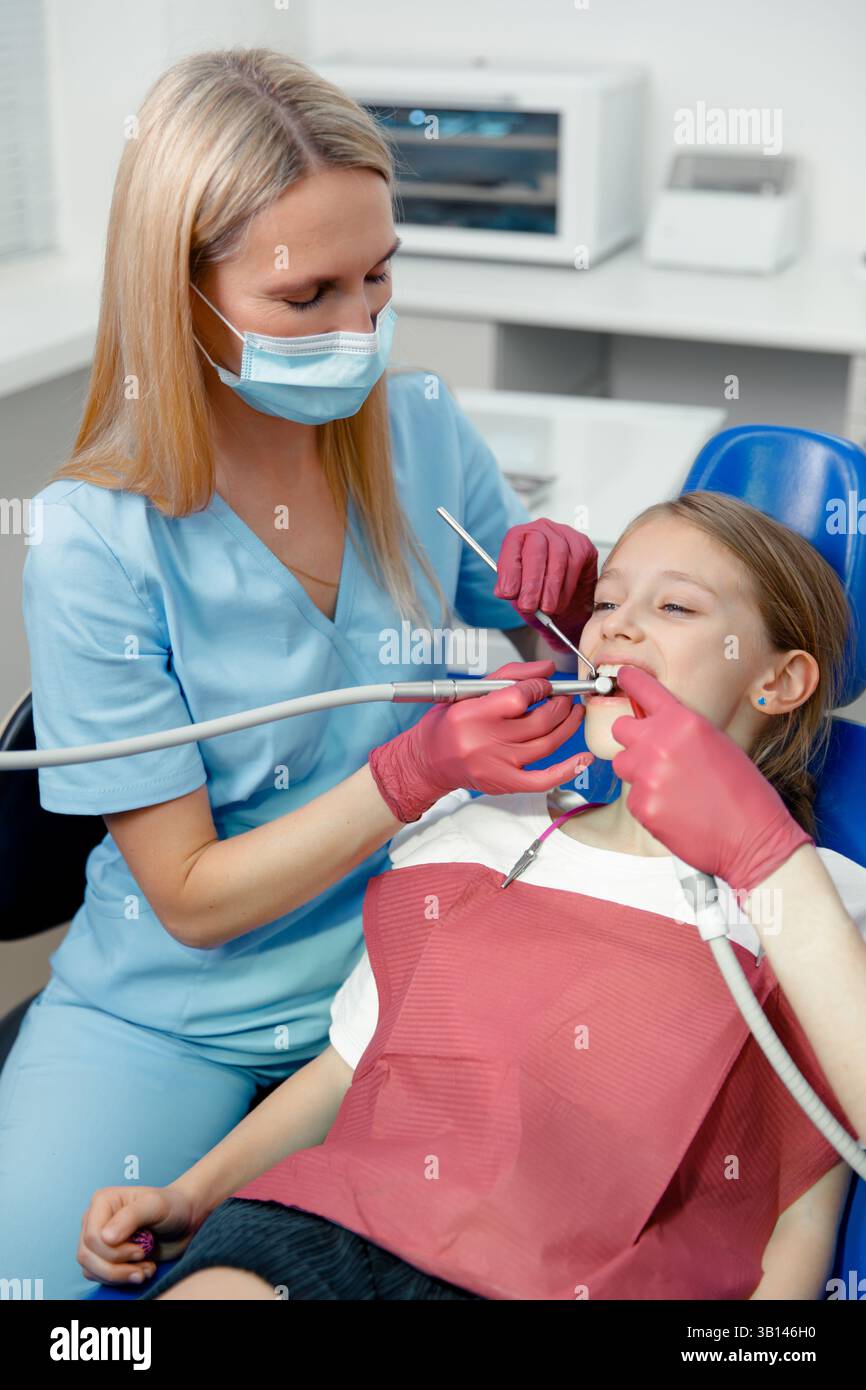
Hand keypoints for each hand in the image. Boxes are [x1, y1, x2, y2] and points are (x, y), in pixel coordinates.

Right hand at [77, 1183, 199, 1286]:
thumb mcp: (156, 1205)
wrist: (185, 1220)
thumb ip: (131, 1217)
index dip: (114, 1251)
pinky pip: (99, 1276)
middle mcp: (95, 1219)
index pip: (92, 1237)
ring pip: (90, 1269)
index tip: (141, 1251)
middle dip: (116, 1268)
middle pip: (87, 1255)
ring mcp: (99, 1239)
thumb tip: (105, 1238)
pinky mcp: (105, 1256)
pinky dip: (120, 1279)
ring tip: (146, 1269)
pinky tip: (143, 1270)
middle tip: (144, 1262)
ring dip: (119, 1276)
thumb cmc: (172, 1206)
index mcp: (102, 1201)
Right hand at [369, 659, 593, 822]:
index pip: (519, 696)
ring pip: (546, 744)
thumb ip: (510, 676)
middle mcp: (483, 741)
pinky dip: (567, 769)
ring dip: (567, 726)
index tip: (545, 685)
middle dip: (560, 704)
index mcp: (471, 713)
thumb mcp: (470, 691)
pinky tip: (583, 758)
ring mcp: (496, 765)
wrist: (428, 761)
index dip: (540, 688)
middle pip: (539, 721)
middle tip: (565, 698)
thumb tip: (548, 669)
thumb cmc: (448, 724)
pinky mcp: (504, 783)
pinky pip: (543, 779)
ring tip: (573, 713)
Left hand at [493, 519, 598, 654]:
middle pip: (536, 550)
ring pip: (558, 558)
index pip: (512, 546)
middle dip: (531, 582)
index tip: (508, 593)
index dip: (509, 571)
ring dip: (550, 588)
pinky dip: (566, 588)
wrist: (567, 598)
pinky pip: (575, 565)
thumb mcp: (520, 590)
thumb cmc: (539, 589)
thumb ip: (513, 588)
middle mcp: (541, 529)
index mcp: (519, 535)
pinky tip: (560, 602)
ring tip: (545, 609)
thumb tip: (506, 591)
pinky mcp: (582, 545)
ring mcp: (563, 534)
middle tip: (528, 605)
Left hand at [609, 665, 811, 893]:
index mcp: (683, 723)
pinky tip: (674, 809)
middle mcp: (659, 744)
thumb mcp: (718, 744)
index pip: (644, 690)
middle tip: (651, 753)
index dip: (630, 681)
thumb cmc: (744, 794)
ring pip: (623, 763)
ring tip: (668, 786)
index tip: (621, 677)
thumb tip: (658, 726)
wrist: (752, 838)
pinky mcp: (641, 806)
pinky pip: (632, 796)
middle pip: (621, 728)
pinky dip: (647, 802)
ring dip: (637, 770)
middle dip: (633, 738)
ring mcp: (647, 775)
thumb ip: (682, 731)